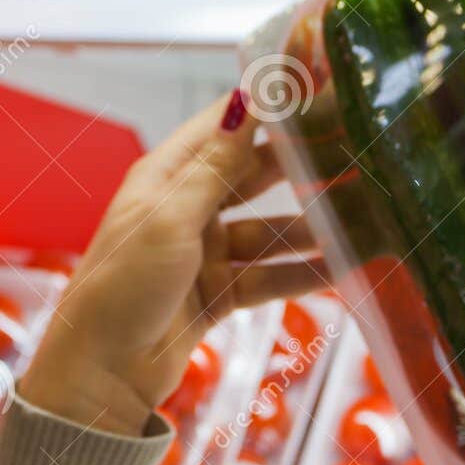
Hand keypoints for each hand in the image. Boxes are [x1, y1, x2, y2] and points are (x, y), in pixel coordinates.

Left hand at [21, 90, 326, 435]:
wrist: (100, 374)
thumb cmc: (121, 287)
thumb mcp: (170, 220)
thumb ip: (216, 167)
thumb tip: (247, 102)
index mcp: (165, 177)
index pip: (223, 126)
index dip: (268, 107)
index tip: (320, 90)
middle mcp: (186, 209)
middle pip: (254, 176)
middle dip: (304, 168)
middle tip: (360, 153)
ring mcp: (203, 253)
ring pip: (269, 231)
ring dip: (312, 228)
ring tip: (364, 218)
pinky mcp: (217, 294)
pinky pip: (268, 276)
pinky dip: (302, 273)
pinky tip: (343, 267)